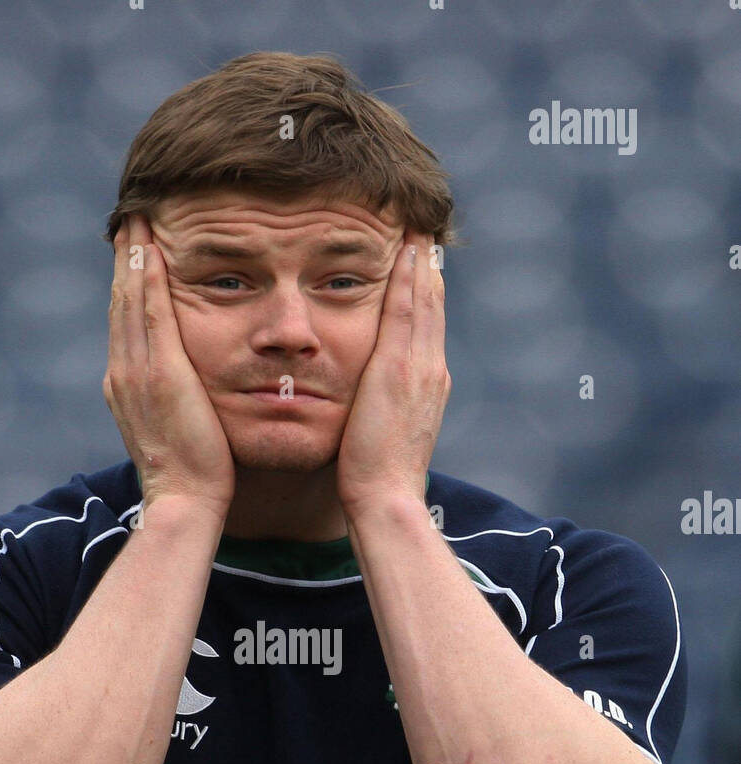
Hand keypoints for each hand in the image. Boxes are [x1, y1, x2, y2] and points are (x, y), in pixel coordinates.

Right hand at [103, 213, 235, 515]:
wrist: (184, 503)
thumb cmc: (194, 477)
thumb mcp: (179, 430)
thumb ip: (177, 402)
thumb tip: (189, 391)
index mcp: (126, 386)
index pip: (125, 322)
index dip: (128, 284)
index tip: (134, 251)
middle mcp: (123, 373)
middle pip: (120, 301)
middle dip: (125, 258)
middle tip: (130, 217)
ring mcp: (136, 372)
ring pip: (129, 299)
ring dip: (133, 255)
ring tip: (137, 217)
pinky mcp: (160, 373)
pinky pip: (150, 311)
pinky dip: (147, 276)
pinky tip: (151, 246)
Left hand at [336, 231, 450, 518]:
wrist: (386, 499)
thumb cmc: (375, 479)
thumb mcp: (381, 435)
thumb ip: (380, 409)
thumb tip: (370, 401)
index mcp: (427, 385)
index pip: (427, 326)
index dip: (425, 290)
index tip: (420, 260)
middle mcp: (431, 370)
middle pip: (433, 305)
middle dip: (427, 266)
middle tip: (423, 227)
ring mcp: (421, 368)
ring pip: (425, 300)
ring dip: (421, 260)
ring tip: (416, 225)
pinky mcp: (401, 369)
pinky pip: (408, 309)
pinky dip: (410, 276)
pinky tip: (405, 247)